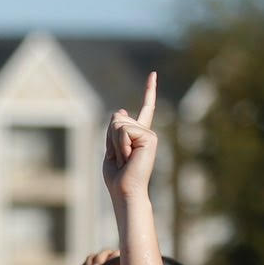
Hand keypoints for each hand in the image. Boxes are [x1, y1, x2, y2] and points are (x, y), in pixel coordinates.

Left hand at [102, 73, 158, 202]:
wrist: (125, 191)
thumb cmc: (117, 177)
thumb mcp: (110, 149)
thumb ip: (114, 130)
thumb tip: (120, 110)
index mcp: (138, 134)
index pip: (145, 109)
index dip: (149, 91)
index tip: (153, 74)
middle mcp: (146, 132)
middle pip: (117, 118)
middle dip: (110, 138)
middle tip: (120, 158)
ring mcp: (149, 134)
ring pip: (119, 124)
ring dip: (115, 143)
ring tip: (125, 159)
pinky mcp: (150, 137)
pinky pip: (123, 131)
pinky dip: (120, 145)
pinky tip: (129, 157)